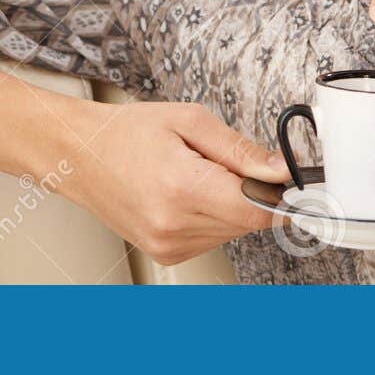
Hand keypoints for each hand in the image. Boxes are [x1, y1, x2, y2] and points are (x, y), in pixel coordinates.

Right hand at [54, 99, 292, 266]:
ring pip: (232, 231)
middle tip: (223, 162)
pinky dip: (212, 216)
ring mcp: (168, 245)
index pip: (258, 210)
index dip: (283, 197)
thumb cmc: (126, 132)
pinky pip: (212, 238)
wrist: (78, 154)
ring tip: (196, 174)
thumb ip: (239, 149)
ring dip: (230, 205)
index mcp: (182, 187)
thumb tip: (280, 169)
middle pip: (248, 221)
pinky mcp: (165, 253)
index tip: (296, 185)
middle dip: (252, 192)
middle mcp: (174, 225)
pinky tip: (186, 193)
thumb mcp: (189, 120)